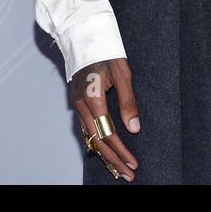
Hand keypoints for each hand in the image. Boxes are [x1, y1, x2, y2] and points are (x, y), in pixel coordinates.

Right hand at [71, 57, 140, 181]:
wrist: (84, 36)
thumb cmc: (107, 52)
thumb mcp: (123, 73)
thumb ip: (128, 102)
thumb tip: (133, 128)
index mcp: (93, 98)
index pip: (107, 133)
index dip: (121, 151)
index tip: (133, 163)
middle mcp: (81, 105)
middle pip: (97, 141)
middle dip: (113, 160)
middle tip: (128, 174)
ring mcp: (77, 105)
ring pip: (89, 138)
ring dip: (104, 156)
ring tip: (118, 170)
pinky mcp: (77, 104)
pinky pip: (85, 130)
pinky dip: (96, 144)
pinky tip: (105, 152)